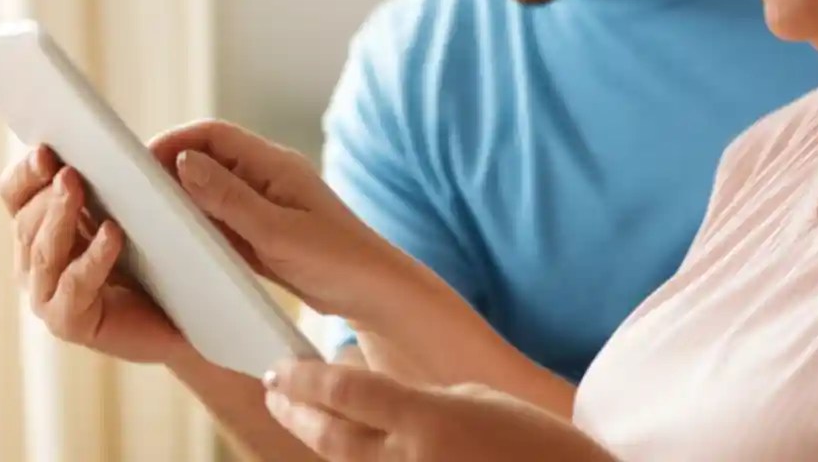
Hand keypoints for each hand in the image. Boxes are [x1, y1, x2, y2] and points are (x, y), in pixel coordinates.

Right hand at [0, 146, 191, 364]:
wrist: (194, 309)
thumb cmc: (164, 253)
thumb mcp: (135, 205)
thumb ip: (111, 178)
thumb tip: (102, 142)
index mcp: (43, 227)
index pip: (15, 193)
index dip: (26, 171)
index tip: (47, 150)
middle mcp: (37, 262)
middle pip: (25, 220)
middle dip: (47, 194)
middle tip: (70, 171)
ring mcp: (49, 295)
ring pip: (43, 252)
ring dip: (60, 217)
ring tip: (79, 189)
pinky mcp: (71, 323)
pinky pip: (73, 287)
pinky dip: (92, 259)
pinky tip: (113, 234)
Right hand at [148, 120, 429, 324]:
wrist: (374, 295)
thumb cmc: (336, 261)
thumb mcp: (277, 233)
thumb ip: (229, 199)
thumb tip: (183, 162)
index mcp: (274, 164)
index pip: (212, 134)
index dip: (174, 141)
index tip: (139, 161)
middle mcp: (265, 177)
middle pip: (205, 159)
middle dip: (168, 170)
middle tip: (131, 194)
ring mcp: (262, 205)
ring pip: (209, 192)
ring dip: (180, 201)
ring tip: (145, 221)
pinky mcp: (261, 232)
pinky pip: (219, 221)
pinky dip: (196, 228)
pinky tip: (175, 246)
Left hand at [262, 361, 615, 461]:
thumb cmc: (542, 447)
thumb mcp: (480, 400)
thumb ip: (423, 398)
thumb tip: (384, 400)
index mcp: (427, 420)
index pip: (343, 391)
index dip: (302, 379)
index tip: (278, 369)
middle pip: (328, 434)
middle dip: (295, 410)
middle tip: (274, 391)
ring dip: (314, 437)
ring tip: (296, 415)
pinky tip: (344, 447)